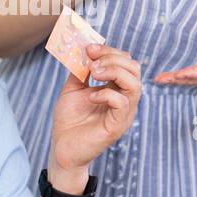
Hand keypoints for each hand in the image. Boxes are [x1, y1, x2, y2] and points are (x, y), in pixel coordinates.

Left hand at [49, 44, 140, 178]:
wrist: (61, 148)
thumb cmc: (69, 120)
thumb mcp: (73, 88)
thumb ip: (81, 70)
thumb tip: (85, 49)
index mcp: (116, 88)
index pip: (125, 62)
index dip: (109, 50)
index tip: (89, 49)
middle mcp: (124, 99)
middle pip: (134, 68)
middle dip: (113, 57)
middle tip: (92, 62)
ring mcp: (123, 113)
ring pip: (134, 84)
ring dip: (113, 71)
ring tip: (93, 74)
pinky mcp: (117, 126)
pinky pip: (122, 103)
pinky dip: (107, 94)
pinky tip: (91, 97)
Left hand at [154, 40, 196, 103]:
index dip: (194, 73)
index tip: (182, 74)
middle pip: (193, 78)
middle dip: (180, 78)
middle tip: (164, 78)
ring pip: (187, 81)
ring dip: (173, 80)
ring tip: (159, 79)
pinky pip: (185, 81)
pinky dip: (172, 80)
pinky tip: (160, 79)